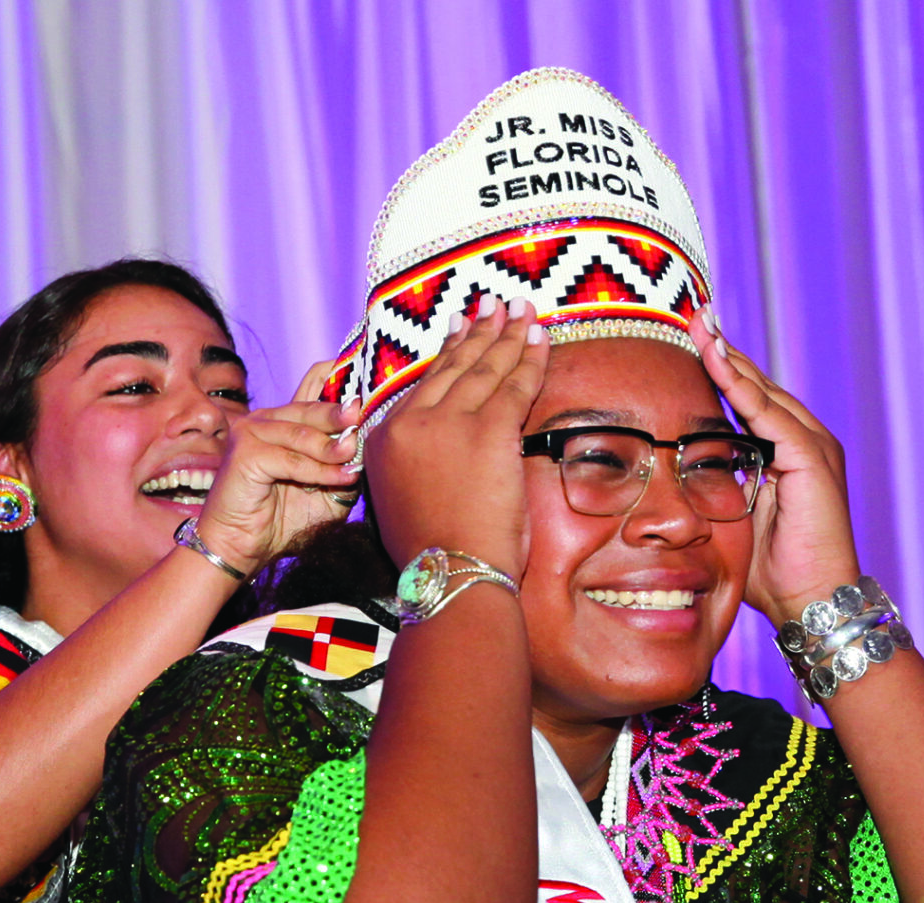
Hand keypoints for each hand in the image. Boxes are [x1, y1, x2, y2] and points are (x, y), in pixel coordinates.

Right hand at [195, 361, 363, 573]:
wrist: (242, 548)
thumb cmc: (283, 520)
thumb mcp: (327, 490)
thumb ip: (345, 467)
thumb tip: (369, 447)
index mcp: (286, 421)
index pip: (314, 385)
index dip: (341, 375)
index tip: (371, 381)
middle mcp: (267, 420)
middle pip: (311, 406)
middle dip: (342, 414)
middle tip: (364, 417)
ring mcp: (252, 432)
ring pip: (303, 434)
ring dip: (333, 448)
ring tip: (354, 457)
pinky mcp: (245, 453)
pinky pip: (292, 459)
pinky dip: (320, 470)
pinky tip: (342, 477)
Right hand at [366, 296, 548, 576]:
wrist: (450, 578)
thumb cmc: (435, 557)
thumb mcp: (405, 502)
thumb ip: (417, 466)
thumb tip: (444, 454)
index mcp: (382, 441)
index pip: (422, 387)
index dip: (447, 356)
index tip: (461, 331)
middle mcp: (408, 424)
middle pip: (452, 369)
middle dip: (479, 332)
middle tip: (494, 304)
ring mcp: (448, 423)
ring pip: (484, 369)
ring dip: (507, 335)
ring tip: (520, 309)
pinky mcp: (487, 431)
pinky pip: (515, 385)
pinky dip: (531, 357)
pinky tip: (541, 336)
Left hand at [692, 310, 860, 624]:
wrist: (812, 600)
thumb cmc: (773, 571)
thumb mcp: (732, 518)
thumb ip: (713, 489)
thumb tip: (676, 478)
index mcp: (784, 449)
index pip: (746, 396)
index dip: (718, 365)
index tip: (687, 336)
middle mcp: (802, 437)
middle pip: (754, 382)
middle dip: (721, 346)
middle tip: (690, 311)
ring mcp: (811, 444)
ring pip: (761, 388)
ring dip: (727, 354)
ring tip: (698, 322)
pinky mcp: (811, 457)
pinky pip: (769, 413)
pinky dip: (741, 385)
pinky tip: (715, 360)